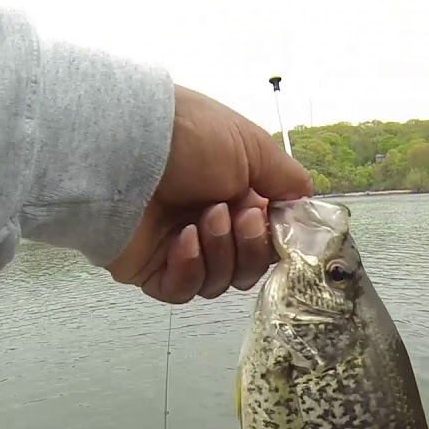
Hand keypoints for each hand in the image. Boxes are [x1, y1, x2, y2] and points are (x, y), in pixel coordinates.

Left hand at [106, 85, 312, 302]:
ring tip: (205, 219)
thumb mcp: (254, 147)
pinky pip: (182, 291)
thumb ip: (287, 181)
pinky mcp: (149, 269)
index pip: (266, 238)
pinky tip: (183, 241)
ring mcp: (177, 248)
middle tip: (239, 214)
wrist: (126, 147)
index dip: (273, 237)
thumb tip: (303, 205)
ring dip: (221, 251)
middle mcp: (207, 223)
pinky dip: (190, 270)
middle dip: (249, 245)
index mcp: (233, 195)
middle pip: (246, 267)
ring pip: (219, 282)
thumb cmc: (191, 137)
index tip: (273, 219)